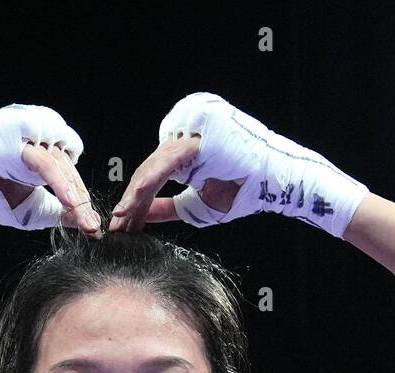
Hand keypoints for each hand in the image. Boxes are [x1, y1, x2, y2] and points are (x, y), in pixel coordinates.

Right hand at [0, 141, 100, 234]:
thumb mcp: (31, 208)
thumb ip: (58, 212)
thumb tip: (85, 222)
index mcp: (43, 149)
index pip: (69, 173)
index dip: (82, 199)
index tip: (92, 225)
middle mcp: (39, 136)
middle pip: (70, 169)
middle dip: (81, 200)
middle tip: (91, 225)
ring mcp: (28, 134)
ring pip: (61, 164)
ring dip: (74, 193)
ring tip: (83, 217)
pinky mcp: (17, 138)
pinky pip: (45, 163)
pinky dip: (59, 183)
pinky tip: (70, 202)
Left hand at [108, 92, 368, 237]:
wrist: (277, 185)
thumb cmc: (243, 191)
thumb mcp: (197, 204)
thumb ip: (166, 205)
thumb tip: (140, 215)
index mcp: (187, 135)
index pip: (155, 169)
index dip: (136, 198)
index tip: (123, 224)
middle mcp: (187, 122)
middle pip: (150, 167)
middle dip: (133, 200)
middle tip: (117, 227)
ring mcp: (192, 122)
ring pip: (154, 165)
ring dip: (136, 196)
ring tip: (123, 220)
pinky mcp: (197, 132)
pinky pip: (166, 160)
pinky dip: (148, 182)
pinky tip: (133, 201)